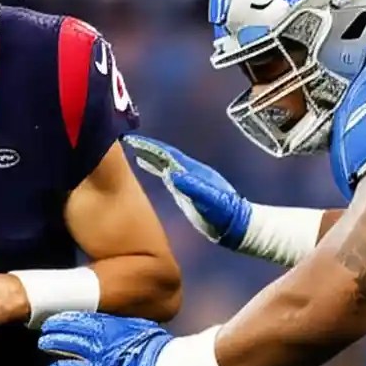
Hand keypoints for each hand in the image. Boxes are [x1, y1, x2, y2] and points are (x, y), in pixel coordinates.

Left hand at [36, 312, 172, 365]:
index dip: (66, 317)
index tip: (55, 316)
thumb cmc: (153, 343)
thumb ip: (121, 321)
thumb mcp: (136, 324)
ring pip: (70, 346)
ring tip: (43, 342)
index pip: (82, 317)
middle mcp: (100, 336)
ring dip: (55, 344)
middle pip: (72, 330)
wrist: (160, 363)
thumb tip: (115, 320)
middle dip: (56, 328)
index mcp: (109, 322)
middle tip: (44, 327)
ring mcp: (98, 354)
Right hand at [122, 134, 252, 249]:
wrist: (236, 225)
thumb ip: (193, 187)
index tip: (134, 140)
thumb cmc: (225, 213)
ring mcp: (188, 181)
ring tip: (135, 151)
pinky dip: (156, 168)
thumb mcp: (211, 199)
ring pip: (166, 164)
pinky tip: (149, 168)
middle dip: (148, 148)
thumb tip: (171, 173)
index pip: (169, 154)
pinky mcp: (186, 191)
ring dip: (151, 157)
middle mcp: (190, 172)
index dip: (151, 146)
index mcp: (194, 170)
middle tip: (129, 141)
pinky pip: (167, 175)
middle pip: (166, 156)